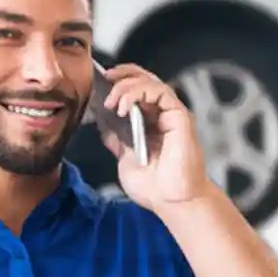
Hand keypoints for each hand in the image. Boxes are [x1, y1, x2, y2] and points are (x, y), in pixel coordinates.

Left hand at [98, 63, 217, 212]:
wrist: (171, 202)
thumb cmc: (154, 186)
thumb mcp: (124, 158)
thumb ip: (116, 139)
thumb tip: (101, 122)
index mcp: (150, 121)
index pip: (136, 89)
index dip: (119, 81)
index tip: (98, 82)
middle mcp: (162, 114)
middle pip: (145, 79)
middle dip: (123, 74)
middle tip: (105, 79)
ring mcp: (171, 114)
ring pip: (151, 83)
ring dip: (127, 86)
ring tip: (113, 102)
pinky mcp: (180, 117)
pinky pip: (161, 93)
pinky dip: (140, 93)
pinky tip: (124, 106)